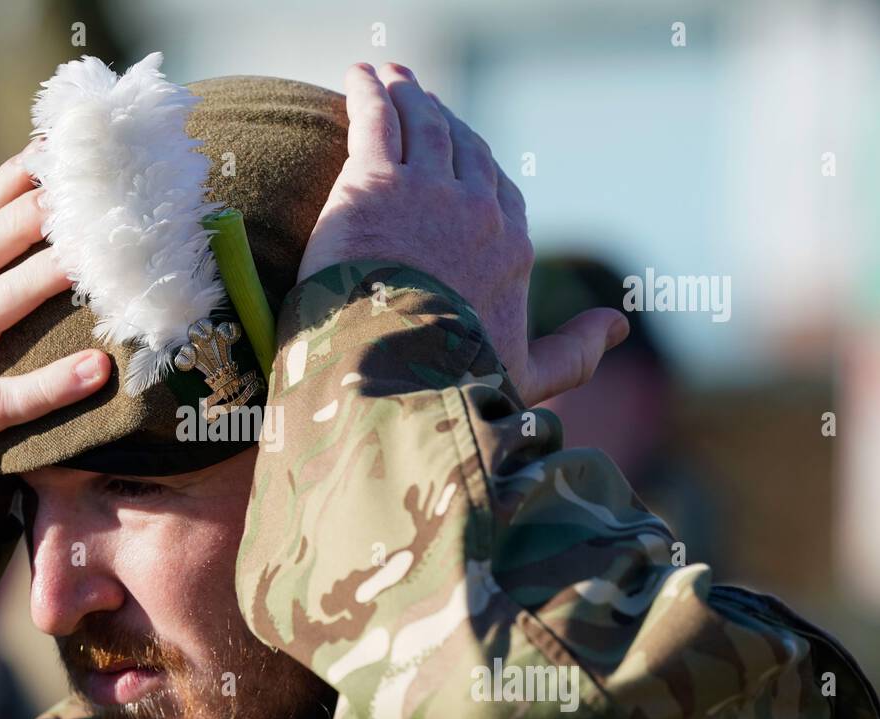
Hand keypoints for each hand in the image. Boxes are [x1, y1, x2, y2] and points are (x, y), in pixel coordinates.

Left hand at [297, 62, 627, 404]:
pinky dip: (367, 92)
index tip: (460, 151)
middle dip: (443, 119)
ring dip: (406, 94)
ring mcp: (426, 190)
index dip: (477, 167)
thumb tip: (620, 325)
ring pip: (422, 125)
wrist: (396, 374)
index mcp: (512, 249)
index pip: (498, 192)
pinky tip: (358, 77)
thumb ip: (575, 353)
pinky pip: (376, 119)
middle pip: (462, 148)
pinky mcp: (372, 182)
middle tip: (420, 99)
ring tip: (387, 76)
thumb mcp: (527, 377)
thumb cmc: (456, 383)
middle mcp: (477, 209)